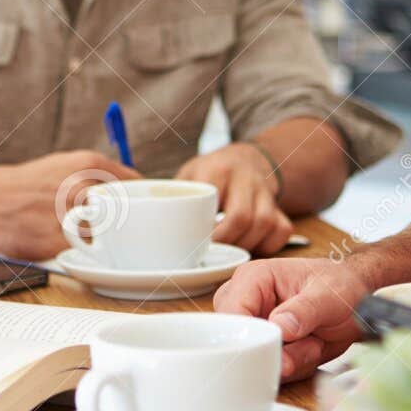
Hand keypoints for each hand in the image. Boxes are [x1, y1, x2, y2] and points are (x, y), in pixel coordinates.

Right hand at [0, 150, 139, 260]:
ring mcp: (66, 216)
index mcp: (89, 165)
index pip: (137, 187)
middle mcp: (80, 188)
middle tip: (123, 230)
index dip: (145, 203)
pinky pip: (81, 255)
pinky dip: (80, 254)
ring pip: (105, 238)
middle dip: (127, 226)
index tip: (148, 212)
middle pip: (125, 216)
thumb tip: (145, 187)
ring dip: (104, 242)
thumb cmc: (38, 182)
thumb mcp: (72, 163)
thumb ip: (109, 174)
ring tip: (90, 238)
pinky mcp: (53, 243)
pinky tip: (69, 246)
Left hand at [177, 143, 292, 253]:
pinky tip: (250, 245)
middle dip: (224, 241)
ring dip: (245, 245)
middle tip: (211, 251)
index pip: (214, 199)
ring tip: (229, 250)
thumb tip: (129, 196)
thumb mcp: (188, 174)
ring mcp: (267, 194)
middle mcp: (246, 179)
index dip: (205, 227)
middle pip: (241, 217)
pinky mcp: (281, 209)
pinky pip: (280, 232)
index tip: (196, 242)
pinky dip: (266, 246)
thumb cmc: (211, 173)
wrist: (248, 159)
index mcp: (218, 169)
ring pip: (264, 225)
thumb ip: (167, 192)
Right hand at [214, 255, 376, 379]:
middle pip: (237, 342)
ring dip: (291, 361)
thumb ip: (304, 310)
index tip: (278, 347)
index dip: (249, 336)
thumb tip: (279, 327)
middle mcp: (247, 303)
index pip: (231, 312)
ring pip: (256, 361)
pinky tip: (311, 349)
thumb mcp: (329, 295)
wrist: (356, 300)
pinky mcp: (265, 346)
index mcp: (254, 278)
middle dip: (276, 352)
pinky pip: (271, 370)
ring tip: (314, 342)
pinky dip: (296, 368)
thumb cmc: (340, 285)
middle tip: (309, 343)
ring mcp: (255, 327)